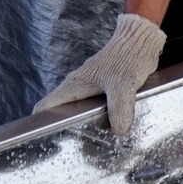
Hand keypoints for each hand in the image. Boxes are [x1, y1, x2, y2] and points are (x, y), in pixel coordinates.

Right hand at [32, 13, 166, 135]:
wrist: (142, 39)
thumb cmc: (128, 57)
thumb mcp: (124, 84)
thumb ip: (120, 108)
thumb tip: (118, 131)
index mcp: (73, 85)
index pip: (45, 107)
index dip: (40, 124)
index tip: (46, 140)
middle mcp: (77, 87)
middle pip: (63, 113)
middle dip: (68, 129)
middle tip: (79, 144)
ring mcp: (90, 89)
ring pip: (82, 112)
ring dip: (89, 124)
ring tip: (99, 137)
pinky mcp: (104, 90)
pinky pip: (98, 109)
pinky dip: (103, 118)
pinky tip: (115, 125)